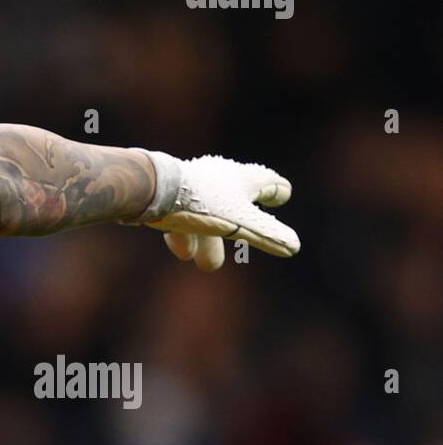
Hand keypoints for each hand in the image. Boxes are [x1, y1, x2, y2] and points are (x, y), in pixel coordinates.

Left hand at [133, 152, 299, 271]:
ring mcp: (193, 187)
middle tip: (243, 245)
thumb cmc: (202, 205)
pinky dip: (182, 235)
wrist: (152, 193)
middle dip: (239, 230)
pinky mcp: (169, 196)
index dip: (277, 191)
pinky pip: (181, 217)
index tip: (282, 195)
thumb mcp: (242, 225)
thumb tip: (293, 246)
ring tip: (205, 264)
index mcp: (241, 180)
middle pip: (236, 206)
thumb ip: (269, 236)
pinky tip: (179, 248)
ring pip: (206, 217)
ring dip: (207, 243)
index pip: (268, 182)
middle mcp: (218, 180)